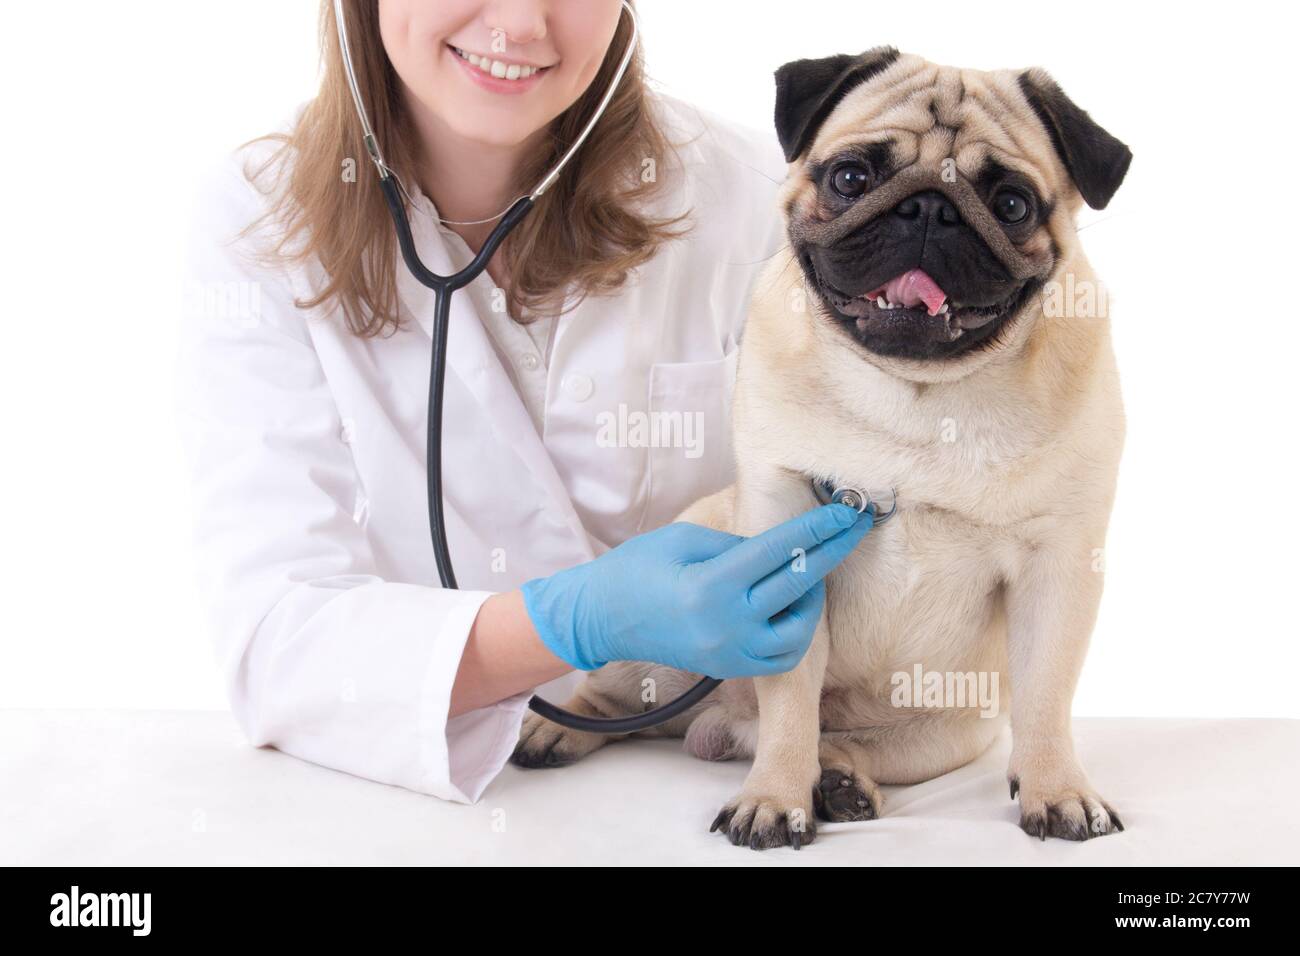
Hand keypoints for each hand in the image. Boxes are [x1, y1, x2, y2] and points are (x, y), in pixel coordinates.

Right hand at [520, 503, 873, 677]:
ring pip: (799, 630)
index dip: (817, 528)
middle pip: (798, 586)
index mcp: (712, 586)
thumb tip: (780, 548)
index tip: (848, 510)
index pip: (780, 552)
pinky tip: (791, 608)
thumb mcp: (684, 539)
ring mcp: (730, 652)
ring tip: (802, 574)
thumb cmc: (637, 568)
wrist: (600, 618)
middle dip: (832, 551)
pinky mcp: (729, 667)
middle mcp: (727, 624)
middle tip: (856, 526)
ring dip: (811, 598)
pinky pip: (781, 657)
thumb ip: (737, 544)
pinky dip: (796, 632)